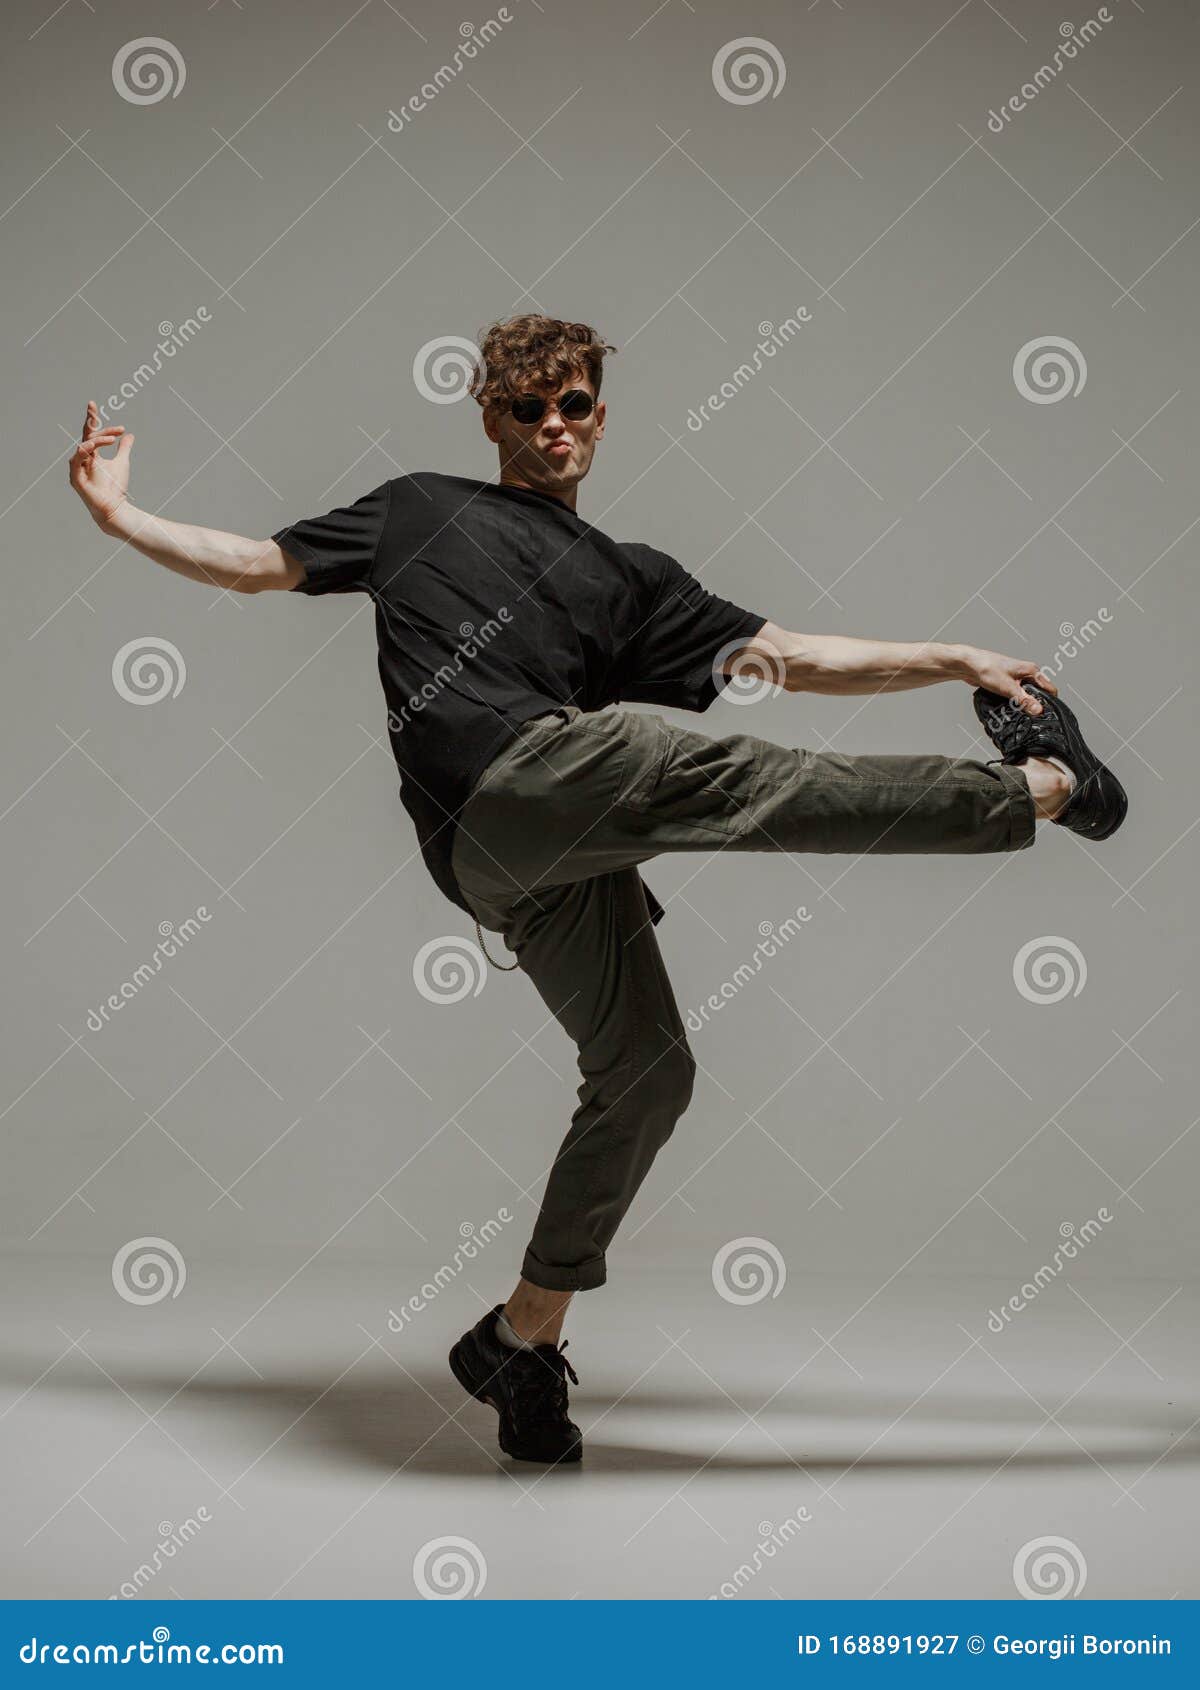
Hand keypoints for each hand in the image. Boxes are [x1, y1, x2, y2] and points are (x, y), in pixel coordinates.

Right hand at [69, 401, 133, 531]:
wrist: (114, 508)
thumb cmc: (115, 487)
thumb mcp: (123, 462)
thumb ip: (124, 448)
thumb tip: (128, 435)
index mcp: (90, 453)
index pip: (90, 432)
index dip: (93, 420)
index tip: (99, 408)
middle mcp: (81, 458)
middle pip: (87, 437)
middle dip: (100, 429)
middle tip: (120, 429)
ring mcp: (77, 468)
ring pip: (83, 446)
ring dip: (97, 440)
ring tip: (112, 439)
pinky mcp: (76, 479)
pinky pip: (76, 461)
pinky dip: (84, 452)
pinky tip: (93, 446)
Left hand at [957, 645, 1057, 715]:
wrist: (968, 664)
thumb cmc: (986, 667)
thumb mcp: (1008, 687)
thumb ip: (1024, 700)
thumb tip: (1038, 710)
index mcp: (1031, 671)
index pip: (1050, 689)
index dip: (1049, 703)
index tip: (1045, 715)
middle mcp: (1026, 673)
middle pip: (1038, 693)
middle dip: (1035, 705)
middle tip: (1029, 716)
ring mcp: (1016, 678)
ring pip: (1026, 695)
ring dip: (1023, 704)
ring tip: (1017, 712)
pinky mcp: (1007, 683)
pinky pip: (1015, 695)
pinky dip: (1014, 702)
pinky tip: (1008, 707)